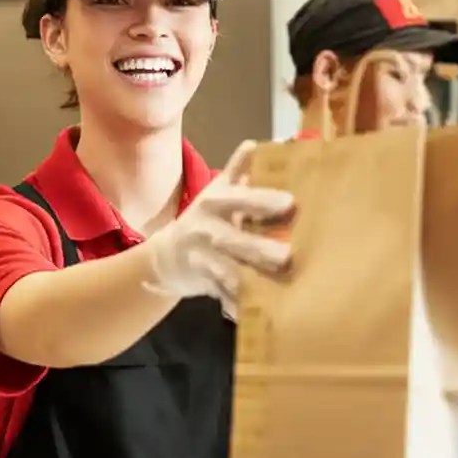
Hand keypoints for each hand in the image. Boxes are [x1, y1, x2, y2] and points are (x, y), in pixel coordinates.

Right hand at [144, 140, 292, 309]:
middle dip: (259, 249)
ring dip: (250, 282)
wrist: (168, 256)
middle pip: (233, 241)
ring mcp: (202, 259)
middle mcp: (205, 230)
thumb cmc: (205, 219)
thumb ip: (239, 169)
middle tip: (288, 257)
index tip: (290, 204)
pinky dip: (237, 306)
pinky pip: (222, 297)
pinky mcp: (203, 285)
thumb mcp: (216, 192)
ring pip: (227, 273)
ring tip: (277, 291)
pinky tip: (257, 314)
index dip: (262, 200)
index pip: (239, 199)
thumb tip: (258, 143)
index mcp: (213, 203)